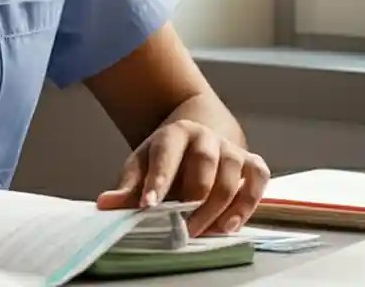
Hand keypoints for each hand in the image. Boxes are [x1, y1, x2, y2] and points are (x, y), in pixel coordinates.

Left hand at [95, 119, 270, 235]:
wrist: (196, 141)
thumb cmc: (165, 159)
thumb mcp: (142, 167)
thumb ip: (128, 188)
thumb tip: (106, 204)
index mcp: (175, 133)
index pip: (165, 154)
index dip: (158, 180)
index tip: (148, 205)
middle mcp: (206, 137)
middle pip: (205, 163)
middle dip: (194, 197)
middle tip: (183, 227)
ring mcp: (231, 149)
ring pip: (233, 175)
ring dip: (221, 207)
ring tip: (205, 231)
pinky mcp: (251, 163)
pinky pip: (258, 179)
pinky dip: (248, 204)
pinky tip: (231, 224)